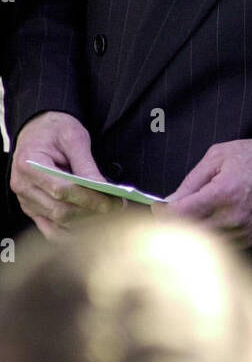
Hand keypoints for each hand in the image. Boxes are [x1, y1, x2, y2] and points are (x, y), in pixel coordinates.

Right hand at [10, 111, 117, 238]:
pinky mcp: (31, 208)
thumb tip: (103, 188)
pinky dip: (70, 231)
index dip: (90, 199)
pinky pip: (50, 228)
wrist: (37, 129)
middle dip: (92, 211)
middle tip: (118, 208)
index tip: (114, 202)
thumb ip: (86, 164)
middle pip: (60, 210)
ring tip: (109, 216)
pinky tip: (90, 228)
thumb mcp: (73, 137)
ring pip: (57, 221)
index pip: (62, 189)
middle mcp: (23, 186)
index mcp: (29, 164)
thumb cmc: (55, 129)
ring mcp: (25, 200)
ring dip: (85, 222)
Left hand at [165, 139, 251, 246]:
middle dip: (174, 224)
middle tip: (170, 213)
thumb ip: (192, 180)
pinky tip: (209, 224)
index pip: (180, 214)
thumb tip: (170, 201)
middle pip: (189, 232)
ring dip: (192, 233)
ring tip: (190, 218)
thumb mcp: (218, 156)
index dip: (162, 212)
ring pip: (204, 242)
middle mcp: (231, 216)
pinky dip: (211, 238)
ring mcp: (241, 231)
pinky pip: (222, 245)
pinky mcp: (249, 239)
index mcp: (222, 193)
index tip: (159, 207)